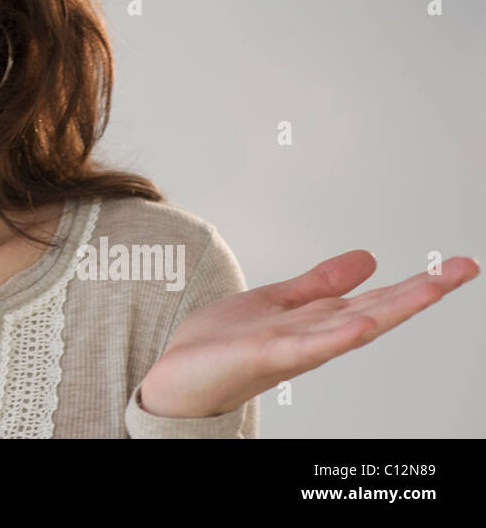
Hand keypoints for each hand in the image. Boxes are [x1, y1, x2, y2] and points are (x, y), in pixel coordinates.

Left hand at [138, 250, 480, 418]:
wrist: (178, 376)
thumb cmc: (225, 345)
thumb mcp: (280, 302)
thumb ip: (321, 284)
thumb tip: (369, 259)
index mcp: (319, 322)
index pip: (376, 299)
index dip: (416, 283)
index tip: (458, 265)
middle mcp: (315, 338)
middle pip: (376, 311)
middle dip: (420, 292)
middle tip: (466, 269)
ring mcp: (293, 348)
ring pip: (350, 327)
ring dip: (391, 309)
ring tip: (431, 289)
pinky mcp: (264, 354)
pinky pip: (306, 346)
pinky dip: (336, 335)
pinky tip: (363, 323)